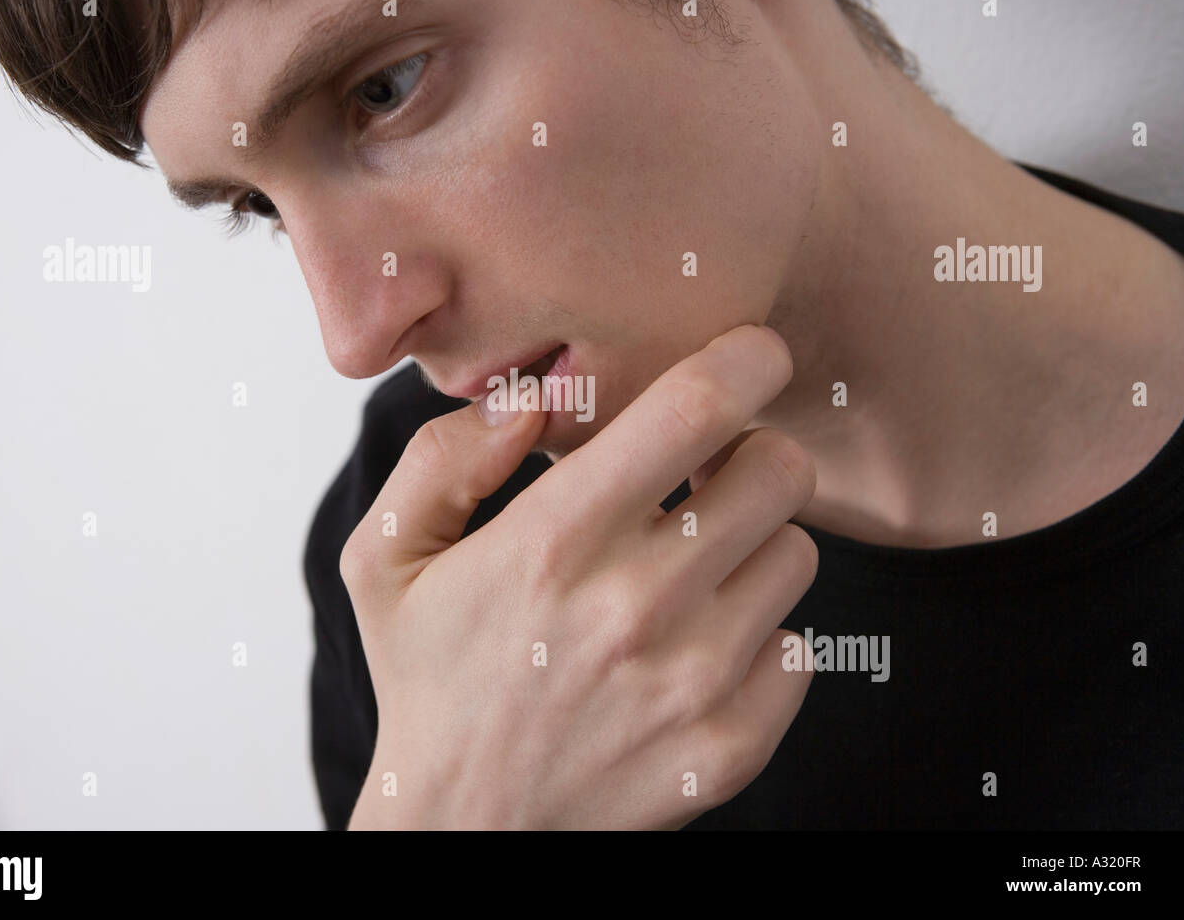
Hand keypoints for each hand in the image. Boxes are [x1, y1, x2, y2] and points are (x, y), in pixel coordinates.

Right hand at [342, 324, 816, 828]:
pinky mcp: (727, 747)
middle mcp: (635, 605)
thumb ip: (443, 457)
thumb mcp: (386, 559)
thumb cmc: (430, 683)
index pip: (695, 408)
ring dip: (752, 549)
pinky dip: (759, 640)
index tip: (752, 356)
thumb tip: (533, 400)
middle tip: (709, 479)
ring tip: (688, 576)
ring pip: (795, 556)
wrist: (462, 829)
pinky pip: (797, 648)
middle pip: (779, 471)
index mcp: (554, 540)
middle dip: (754, 455)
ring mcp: (691, 683)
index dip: (745, 360)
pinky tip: (695, 652)